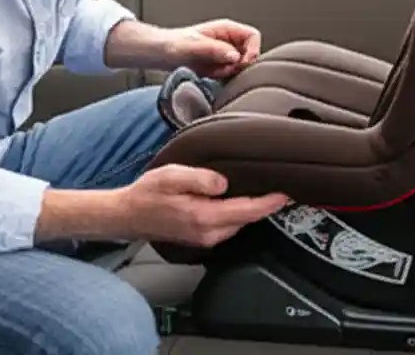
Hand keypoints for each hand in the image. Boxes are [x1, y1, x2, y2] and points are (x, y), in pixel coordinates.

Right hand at [115, 164, 289, 247]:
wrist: (128, 215)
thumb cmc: (147, 194)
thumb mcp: (172, 176)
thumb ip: (200, 179)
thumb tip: (224, 183)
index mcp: (203, 217)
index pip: (246, 211)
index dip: (269, 203)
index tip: (286, 194)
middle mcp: (208, 233)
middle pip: (246, 219)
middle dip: (264, 205)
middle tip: (279, 188)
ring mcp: (205, 239)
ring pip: (238, 223)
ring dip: (250, 210)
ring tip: (262, 192)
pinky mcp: (201, 238)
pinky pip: (228, 225)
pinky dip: (237, 214)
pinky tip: (238, 202)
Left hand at [166, 18, 261, 77]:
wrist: (160, 53)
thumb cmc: (172, 44)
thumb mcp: (193, 46)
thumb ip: (214, 50)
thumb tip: (235, 57)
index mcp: (226, 29)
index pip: (253, 36)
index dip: (252, 50)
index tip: (240, 62)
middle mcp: (228, 40)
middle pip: (251, 52)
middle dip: (241, 65)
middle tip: (226, 70)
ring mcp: (224, 54)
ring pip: (242, 65)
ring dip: (232, 73)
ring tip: (214, 72)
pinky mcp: (219, 66)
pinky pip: (232, 74)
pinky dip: (225, 79)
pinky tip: (211, 77)